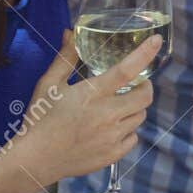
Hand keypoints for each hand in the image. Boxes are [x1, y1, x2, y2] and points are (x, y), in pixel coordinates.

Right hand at [10, 30, 161, 183]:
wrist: (35, 159)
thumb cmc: (40, 118)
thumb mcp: (49, 84)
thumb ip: (65, 58)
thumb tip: (70, 33)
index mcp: (92, 94)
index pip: (126, 70)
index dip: (144, 54)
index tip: (156, 41)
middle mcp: (107, 115)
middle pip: (145, 96)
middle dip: (144, 87)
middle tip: (135, 84)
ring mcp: (112, 137)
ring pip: (140, 117)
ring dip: (134, 108)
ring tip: (117, 107)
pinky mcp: (113, 154)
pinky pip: (133, 137)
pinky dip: (127, 130)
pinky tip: (111, 129)